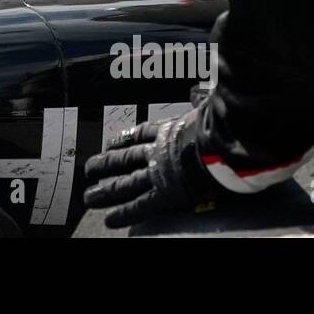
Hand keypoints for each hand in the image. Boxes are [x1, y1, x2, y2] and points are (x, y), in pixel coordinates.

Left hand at [81, 109, 220, 228]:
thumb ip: (201, 102)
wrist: (224, 138)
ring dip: (106, 192)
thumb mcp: (207, 105)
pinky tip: (110, 220)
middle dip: (105, 166)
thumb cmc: (222, 122)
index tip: (111, 143)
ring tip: (89, 198)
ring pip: (126, 184)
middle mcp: (159, 152)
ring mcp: (159, 173)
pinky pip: (141, 206)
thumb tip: (203, 93)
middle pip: (125, 159)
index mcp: (170, 130)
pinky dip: (125, 213)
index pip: (141, 135)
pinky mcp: (165, 194)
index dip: (123, 140)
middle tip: (89, 170)